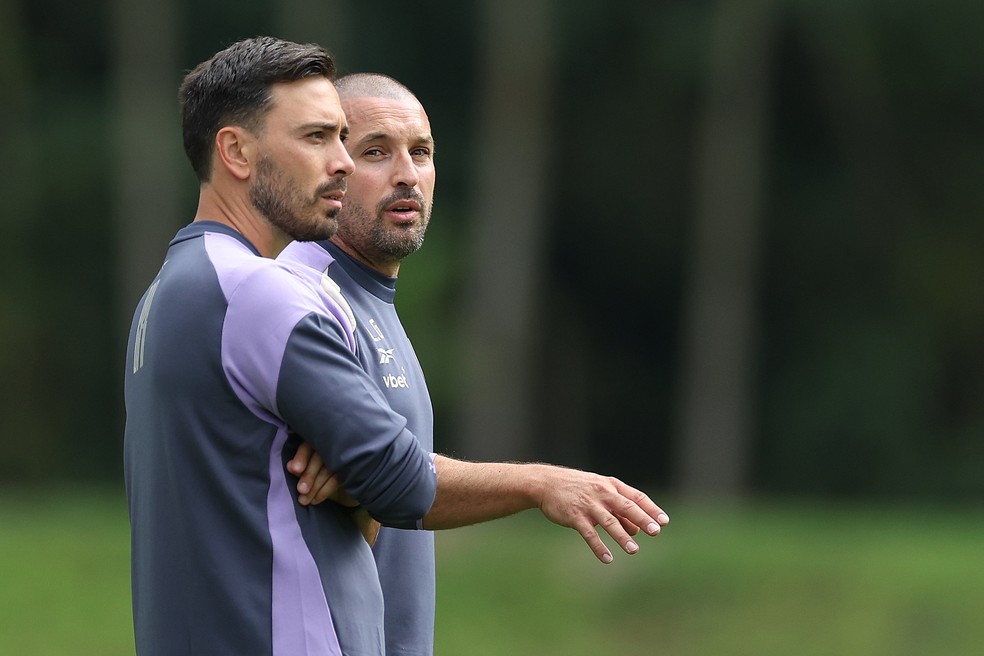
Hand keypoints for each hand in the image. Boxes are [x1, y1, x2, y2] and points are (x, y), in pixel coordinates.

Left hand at [287, 441, 380, 545]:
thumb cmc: (311, 463)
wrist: (338, 470)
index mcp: (317, 439)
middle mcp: (329, 445)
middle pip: (319, 458)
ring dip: (315, 487)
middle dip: (309, 475)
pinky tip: (315, 500)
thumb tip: (291, 467)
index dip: (302, 456)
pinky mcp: (347, 469)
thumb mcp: (304, 461)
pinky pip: (336, 480)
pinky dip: (325, 491)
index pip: (309, 444)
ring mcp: (340, 456)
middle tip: (301, 490)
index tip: (294, 469)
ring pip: (328, 470)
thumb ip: (299, 464)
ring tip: (304, 500)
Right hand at [536, 467, 668, 563]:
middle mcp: (602, 493)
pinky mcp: (574, 516)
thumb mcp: (600, 493)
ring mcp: (588, 505)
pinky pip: (589, 533)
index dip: (651, 509)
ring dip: (622, 536)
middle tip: (655, 531)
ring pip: (609, 521)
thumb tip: (637, 529)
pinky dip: (598, 546)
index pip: (636, 497)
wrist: (547, 483)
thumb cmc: (579, 489)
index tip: (664, 521)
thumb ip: (619, 510)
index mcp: (611, 486)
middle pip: (626, 506)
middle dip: (641, 519)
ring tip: (634, 550)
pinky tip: (607, 558)